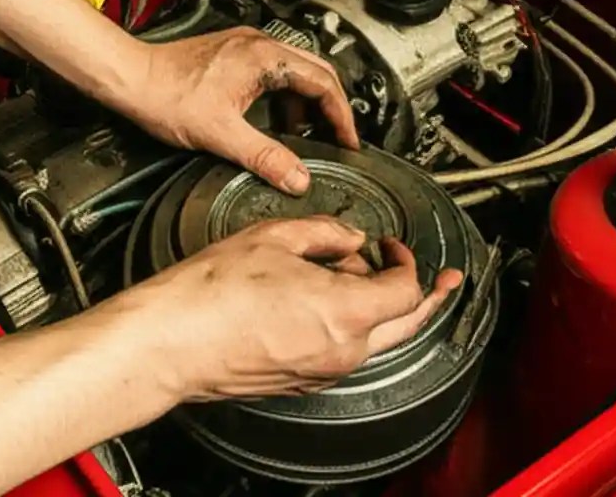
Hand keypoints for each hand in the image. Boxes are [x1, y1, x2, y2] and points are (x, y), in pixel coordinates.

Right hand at [118, 216, 463, 400]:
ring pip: (374, 339)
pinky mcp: (300, 381)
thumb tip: (348, 238)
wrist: (169, 343)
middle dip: (429, 297)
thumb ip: (325, 233)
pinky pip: (342, 351)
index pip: (405, 289)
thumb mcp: (274, 238)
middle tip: (445, 280)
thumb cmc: (210, 296)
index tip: (392, 245)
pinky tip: (321, 297)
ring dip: (376, 306)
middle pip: (407, 325)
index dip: (407, 261)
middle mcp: (342, 351)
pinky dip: (348, 323)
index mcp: (345, 313)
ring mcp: (321, 372)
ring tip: (349, 272)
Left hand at [129, 27, 359, 194]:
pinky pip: (275, 74)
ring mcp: (246, 48)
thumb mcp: (221, 134)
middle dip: (331, 107)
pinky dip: (284, 99)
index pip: (323, 82)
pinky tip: (276, 123)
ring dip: (306, 104)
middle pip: (316, 72)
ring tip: (307, 136)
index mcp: (265, 58)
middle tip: (338, 138)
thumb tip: (298, 179)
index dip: (341, 116)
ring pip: (295, 72)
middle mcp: (260, 45)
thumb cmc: (165, 95)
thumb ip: (265, 157)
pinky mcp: (234, 55)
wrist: (130, 78)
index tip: (349, 140)